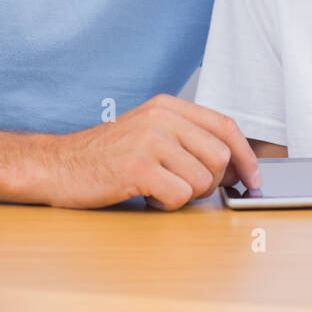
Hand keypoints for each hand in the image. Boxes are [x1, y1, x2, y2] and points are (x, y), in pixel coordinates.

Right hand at [37, 94, 260, 211]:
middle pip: (220, 156)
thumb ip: (186, 139)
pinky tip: (148, 197)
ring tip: (158, 190)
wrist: (58, 166)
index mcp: (168, 106)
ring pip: (202, 180)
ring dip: (185, 195)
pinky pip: (179, 195)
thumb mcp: (149, 132)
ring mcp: (149, 140)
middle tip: (184, 188)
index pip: (226, 125)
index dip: (246, 155)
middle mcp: (162, 117)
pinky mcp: (137, 167)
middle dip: (211, 182)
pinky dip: (168, 205)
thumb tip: (234, 164)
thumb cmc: (106, 156)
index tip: (253, 178)